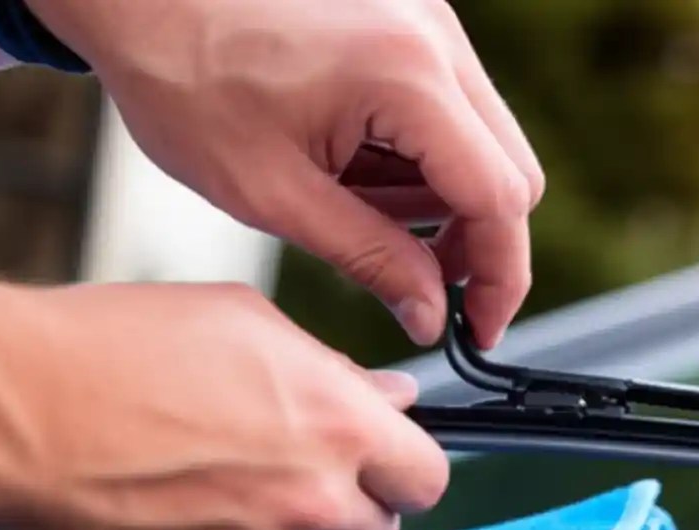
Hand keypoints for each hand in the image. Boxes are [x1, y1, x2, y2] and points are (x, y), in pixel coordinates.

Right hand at [0, 282, 446, 529]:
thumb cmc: (123, 348)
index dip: (406, 468)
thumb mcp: (249, 324)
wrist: (22, 407)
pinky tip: (194, 517)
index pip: (429, 478)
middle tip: (302, 470)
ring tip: (233, 487)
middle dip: (351, 504)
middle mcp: (311, 500)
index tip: (386, 461)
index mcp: (339, 426)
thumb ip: (336, 372)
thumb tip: (392, 395)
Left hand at [26, 0, 543, 347]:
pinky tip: (360, 172)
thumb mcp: (274, 194)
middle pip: (512, 172)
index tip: (478, 329)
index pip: (499, 197)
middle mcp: (436, 41)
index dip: (500, 277)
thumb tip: (431, 314)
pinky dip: (422, 163)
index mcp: (405, 76)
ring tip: (361, 213)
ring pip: (487, 147)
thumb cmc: (186, 80)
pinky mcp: (414, 29)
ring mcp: (430, 28)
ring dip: (444, 202)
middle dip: (477, 244)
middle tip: (424, 289)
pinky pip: (453, 116)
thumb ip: (370, 258)